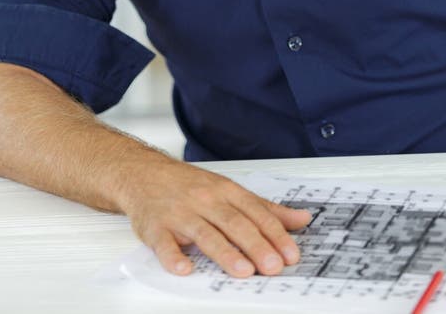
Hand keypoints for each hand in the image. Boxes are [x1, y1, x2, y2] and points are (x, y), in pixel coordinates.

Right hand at [122, 153, 310, 276]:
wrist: (144, 173)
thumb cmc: (190, 186)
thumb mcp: (230, 190)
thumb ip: (265, 208)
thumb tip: (302, 220)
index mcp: (225, 191)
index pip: (255, 212)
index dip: (275, 233)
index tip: (291, 253)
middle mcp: (205, 200)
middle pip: (234, 223)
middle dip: (256, 244)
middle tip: (274, 266)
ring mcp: (180, 214)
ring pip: (205, 233)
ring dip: (225, 252)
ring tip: (243, 271)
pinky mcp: (156, 228)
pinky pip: (165, 243)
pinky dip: (173, 256)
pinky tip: (185, 268)